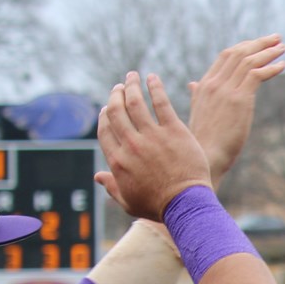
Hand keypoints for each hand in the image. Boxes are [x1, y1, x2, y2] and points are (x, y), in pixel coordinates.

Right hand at [95, 71, 212, 221]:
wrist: (186, 204)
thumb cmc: (158, 207)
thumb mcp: (129, 202)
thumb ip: (112, 187)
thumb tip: (97, 176)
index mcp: (118, 160)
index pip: (105, 130)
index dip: (104, 116)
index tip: (107, 108)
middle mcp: (131, 144)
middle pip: (116, 112)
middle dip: (115, 96)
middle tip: (119, 87)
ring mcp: (152, 136)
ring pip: (135, 103)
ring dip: (131, 86)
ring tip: (132, 76)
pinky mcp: (174, 131)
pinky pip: (161, 103)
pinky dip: (155, 87)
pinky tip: (152, 78)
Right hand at [188, 35, 284, 185]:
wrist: (205, 158)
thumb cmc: (203, 141)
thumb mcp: (198, 113)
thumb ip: (198, 95)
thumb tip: (193, 84)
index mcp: (205, 85)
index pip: (225, 57)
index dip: (244, 47)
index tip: (258, 43)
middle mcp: (214, 84)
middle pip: (238, 53)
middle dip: (258, 43)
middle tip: (276, 38)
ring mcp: (226, 91)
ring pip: (249, 61)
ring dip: (268, 52)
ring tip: (282, 47)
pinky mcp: (239, 100)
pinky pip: (257, 75)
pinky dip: (271, 68)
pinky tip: (282, 65)